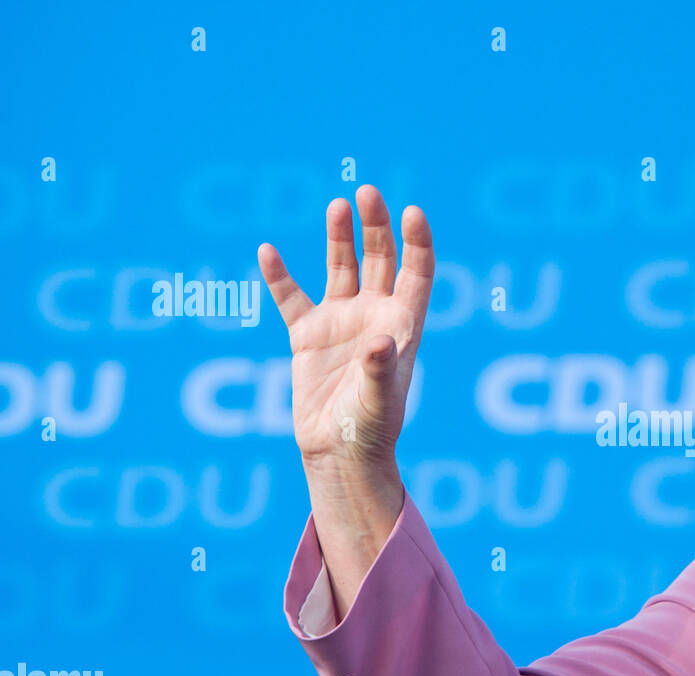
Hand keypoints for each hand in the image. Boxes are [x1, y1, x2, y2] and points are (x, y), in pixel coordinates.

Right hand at [257, 184, 433, 470]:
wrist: (339, 454)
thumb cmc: (370, 431)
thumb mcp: (378, 400)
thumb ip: (380, 370)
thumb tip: (379, 339)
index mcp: (404, 326)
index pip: (418, 273)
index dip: (417, 241)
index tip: (411, 211)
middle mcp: (374, 316)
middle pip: (380, 259)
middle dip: (376, 226)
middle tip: (367, 193)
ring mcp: (340, 322)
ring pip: (341, 268)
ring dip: (339, 237)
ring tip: (337, 206)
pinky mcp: (307, 336)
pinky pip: (291, 297)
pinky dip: (279, 275)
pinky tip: (268, 251)